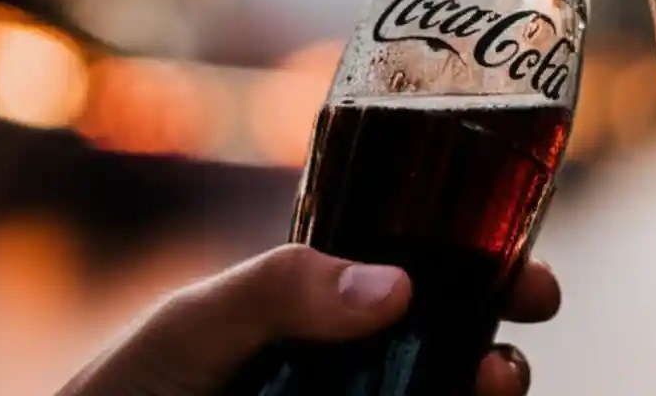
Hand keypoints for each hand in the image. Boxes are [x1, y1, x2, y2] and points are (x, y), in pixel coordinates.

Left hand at [58, 244, 557, 395]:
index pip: (421, 280)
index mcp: (319, 311)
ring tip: (491, 385)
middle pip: (451, 349)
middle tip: (514, 343)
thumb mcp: (196, 321)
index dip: (483, 272)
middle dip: (500, 344)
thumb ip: (280, 287)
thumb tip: (395, 285)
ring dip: (487, 390)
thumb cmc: (127, 389)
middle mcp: (348, 367)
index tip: (528, 280)